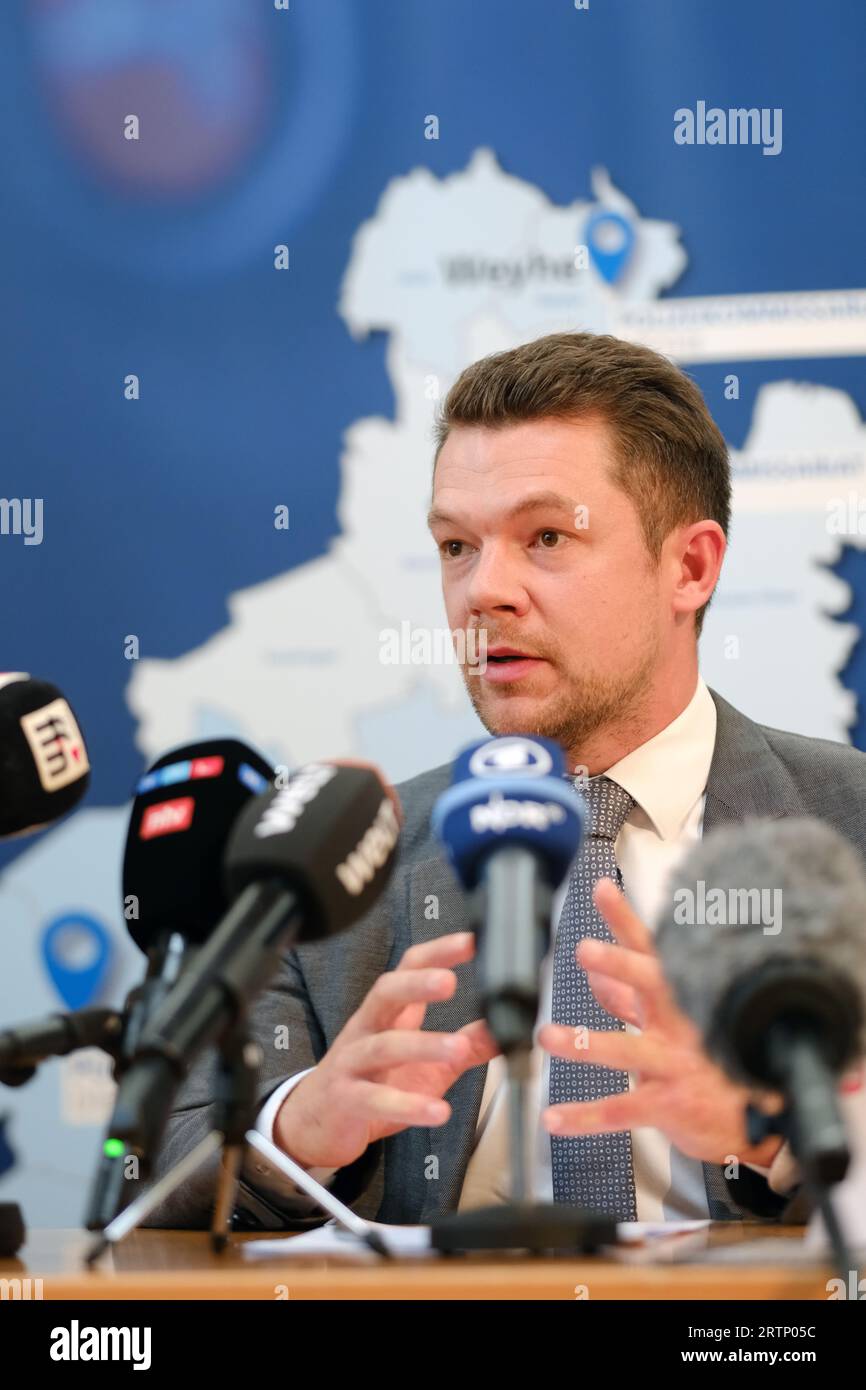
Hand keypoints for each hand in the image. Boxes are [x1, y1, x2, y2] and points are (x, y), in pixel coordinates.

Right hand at [274, 932, 499, 1169]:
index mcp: (389, 1013)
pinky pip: (374, 1100)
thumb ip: (467, 1045)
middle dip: (417, 984)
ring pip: (383, 1047)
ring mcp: (353, 1064)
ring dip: (422, 1045)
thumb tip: (508, 1027)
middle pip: (386, 993)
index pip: (409, 969)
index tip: (470, 941)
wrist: (318, 1121)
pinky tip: (436, 1111)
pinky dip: (406, 1105)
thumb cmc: (373, 1083)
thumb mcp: (428, 1064)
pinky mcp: (346, 1100)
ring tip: (458, 1048)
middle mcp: (368, 1030)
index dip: (438, 953)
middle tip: (450, 981)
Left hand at [539, 878, 783, 1169]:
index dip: (624, 920)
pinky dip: (583, 1116)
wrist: (758, 1124)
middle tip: (586, 949)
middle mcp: (679, 1026)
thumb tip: (595, 976)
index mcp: (678, 1000)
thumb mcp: (673, 1025)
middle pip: (650, 987)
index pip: (649, 951)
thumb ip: (631, 1001)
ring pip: (627, 1051)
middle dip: (619, 965)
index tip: (602, 888)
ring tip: (547, 1036)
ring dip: (584, 1044)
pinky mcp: (670, 1105)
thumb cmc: (710, 1065)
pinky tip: (552, 1118)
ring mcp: (675, 1065)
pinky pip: (621, 1110)